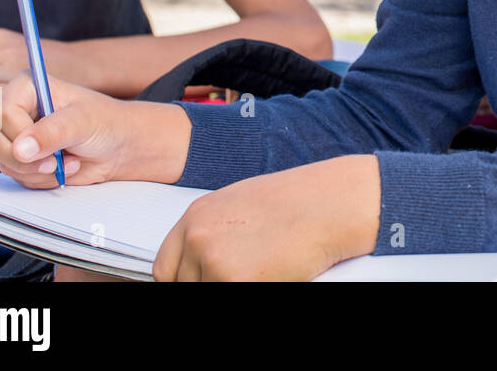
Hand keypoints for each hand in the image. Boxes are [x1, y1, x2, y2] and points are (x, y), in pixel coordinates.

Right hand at [0, 71, 189, 188]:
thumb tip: (21, 149)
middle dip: (25, 159)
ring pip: (3, 161)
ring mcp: (16, 134)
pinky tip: (63, 168)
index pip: (2, 113)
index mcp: (27, 87)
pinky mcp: (21, 157)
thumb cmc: (107, 123)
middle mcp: (16, 109)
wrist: (119, 147)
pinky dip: (40, 179)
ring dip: (37, 170)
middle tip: (54, 162)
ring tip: (67, 161)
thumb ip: (53, 132)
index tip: (43, 148)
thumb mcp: (83, 122)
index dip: (19, 134)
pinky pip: (15, 175)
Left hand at [153, 155, 380, 280]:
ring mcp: (213, 261)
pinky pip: (230, 294)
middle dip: (208, 284)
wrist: (330, 204)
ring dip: (232, 286)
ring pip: (208, 290)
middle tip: (240, 276)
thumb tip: (204, 263)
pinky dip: (253, 288)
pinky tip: (272, 276)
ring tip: (263, 271)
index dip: (185, 281)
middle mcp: (197, 237)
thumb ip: (214, 234)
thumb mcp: (241, 207)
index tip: (201, 282)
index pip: (166, 268)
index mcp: (196, 216)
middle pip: (183, 285)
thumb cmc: (297, 202)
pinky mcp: (234, 281)